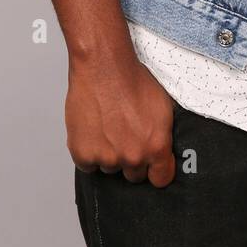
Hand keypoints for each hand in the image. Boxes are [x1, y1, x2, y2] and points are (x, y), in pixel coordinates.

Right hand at [66, 48, 176, 186]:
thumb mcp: (163, 108)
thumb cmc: (131, 80)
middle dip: (131, 159)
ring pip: (110, 168)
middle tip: (125, 136)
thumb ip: (163, 136)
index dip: (156, 170)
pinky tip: (94, 131)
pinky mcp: (83, 154)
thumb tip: (163, 151)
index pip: (161, 179)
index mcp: (156, 147)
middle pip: (134, 174)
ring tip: (108, 128)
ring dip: (109, 154)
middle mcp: (132, 156)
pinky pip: (88, 164)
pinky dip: (89, 151)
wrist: (104, 67)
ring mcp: (106, 157)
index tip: (152, 165)